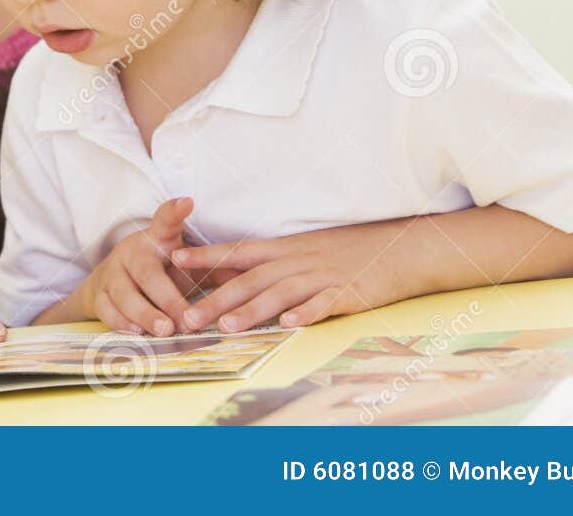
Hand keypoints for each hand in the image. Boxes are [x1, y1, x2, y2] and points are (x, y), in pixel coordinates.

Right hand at [77, 197, 220, 336]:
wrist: (110, 283)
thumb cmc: (159, 274)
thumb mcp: (184, 265)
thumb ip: (212, 268)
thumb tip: (250, 275)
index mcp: (157, 239)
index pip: (165, 221)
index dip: (174, 212)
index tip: (187, 202)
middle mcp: (132, 252)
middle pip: (147, 272)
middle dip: (166, 297)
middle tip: (184, 319)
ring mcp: (112, 273)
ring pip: (125, 294)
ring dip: (146, 314)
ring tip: (165, 330)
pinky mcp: (98, 295)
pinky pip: (108, 310)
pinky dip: (121, 322)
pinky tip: (137, 333)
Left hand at [172, 219, 411, 332]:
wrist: (398, 247)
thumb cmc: (346, 250)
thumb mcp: (302, 249)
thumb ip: (267, 262)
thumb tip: (227, 270)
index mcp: (285, 249)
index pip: (238, 251)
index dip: (207, 255)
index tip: (174, 258)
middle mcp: (298, 261)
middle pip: (251, 279)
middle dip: (217, 298)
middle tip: (188, 317)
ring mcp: (323, 276)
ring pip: (281, 293)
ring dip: (253, 310)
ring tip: (228, 326)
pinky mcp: (347, 293)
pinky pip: (324, 304)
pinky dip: (306, 313)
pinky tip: (290, 325)